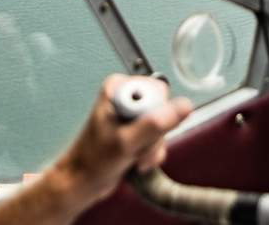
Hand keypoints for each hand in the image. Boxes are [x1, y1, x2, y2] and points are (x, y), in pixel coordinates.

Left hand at [50, 74, 192, 209]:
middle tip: (138, 148)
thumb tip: (184, 106)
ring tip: (135, 158)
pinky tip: (137, 161)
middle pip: (163, 110)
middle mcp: (126, 97)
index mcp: (119, 88)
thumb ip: (156, 123)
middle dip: (155, 136)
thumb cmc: (93, 160)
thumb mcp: (127, 142)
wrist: (84, 181)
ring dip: (152, 148)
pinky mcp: (137, 130)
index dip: (156, 116)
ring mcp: (132, 115)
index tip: (140, 132)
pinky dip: (151, 153)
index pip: (158, 91)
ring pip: (163, 127)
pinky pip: (158, 138)